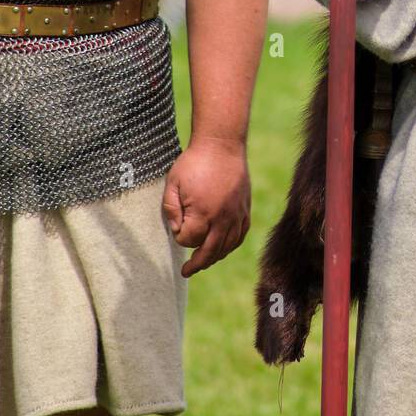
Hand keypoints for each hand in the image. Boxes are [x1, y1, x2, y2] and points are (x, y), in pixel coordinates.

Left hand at [161, 138, 250, 276]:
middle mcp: (222, 217)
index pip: (190, 240)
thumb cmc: (194, 162)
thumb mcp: (172, 182)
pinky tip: (223, 247)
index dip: (180, 238)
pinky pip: (240, 234)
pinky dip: (231, 245)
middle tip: (187, 272)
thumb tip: (177, 230)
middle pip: (210, 251)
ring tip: (204, 262)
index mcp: (203, 212)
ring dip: (214, 257)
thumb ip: (170, 209)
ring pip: (227, 246)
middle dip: (197, 263)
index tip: (176, 226)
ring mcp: (236, 214)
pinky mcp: (245, 208)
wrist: (221, 144)